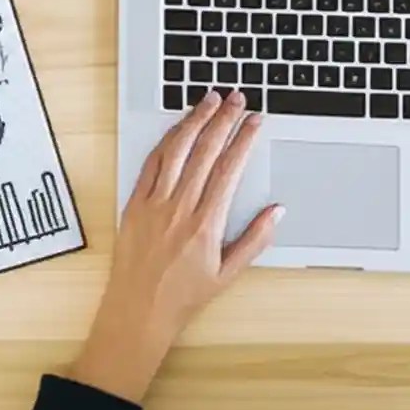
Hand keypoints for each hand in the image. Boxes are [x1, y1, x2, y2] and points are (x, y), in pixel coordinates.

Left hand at [71, 91, 283, 401]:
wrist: (138, 310)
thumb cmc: (183, 296)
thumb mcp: (229, 273)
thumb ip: (255, 239)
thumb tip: (276, 211)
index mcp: (205, 224)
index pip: (229, 169)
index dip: (243, 140)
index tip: (255, 121)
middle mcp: (179, 208)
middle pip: (204, 151)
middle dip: (223, 119)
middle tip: (236, 98)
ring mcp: (153, 203)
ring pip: (176, 150)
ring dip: (194, 121)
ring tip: (209, 100)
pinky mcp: (133, 204)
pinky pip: (150, 164)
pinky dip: (165, 141)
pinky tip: (178, 127)